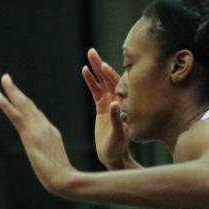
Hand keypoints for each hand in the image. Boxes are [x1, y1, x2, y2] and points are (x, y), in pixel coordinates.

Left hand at [0, 73, 78, 194]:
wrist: (65, 180)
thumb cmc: (62, 177)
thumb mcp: (55, 162)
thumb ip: (49, 155)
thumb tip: (47, 158)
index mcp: (50, 132)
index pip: (35, 114)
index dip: (25, 104)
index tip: (18, 96)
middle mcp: (45, 127)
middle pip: (29, 105)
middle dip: (17, 92)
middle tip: (7, 79)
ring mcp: (38, 129)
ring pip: (23, 105)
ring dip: (12, 91)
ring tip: (4, 79)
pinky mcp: (30, 135)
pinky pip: (16, 116)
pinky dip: (6, 105)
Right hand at [81, 48, 133, 169]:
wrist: (114, 156)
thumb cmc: (119, 147)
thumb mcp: (119, 134)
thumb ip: (117, 119)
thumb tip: (115, 104)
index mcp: (123, 105)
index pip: (116, 85)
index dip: (109, 74)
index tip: (102, 65)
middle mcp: (117, 101)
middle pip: (108, 79)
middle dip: (100, 65)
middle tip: (91, 52)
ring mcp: (109, 103)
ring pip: (102, 82)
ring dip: (95, 69)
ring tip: (89, 55)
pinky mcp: (102, 108)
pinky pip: (96, 91)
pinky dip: (91, 81)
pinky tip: (85, 71)